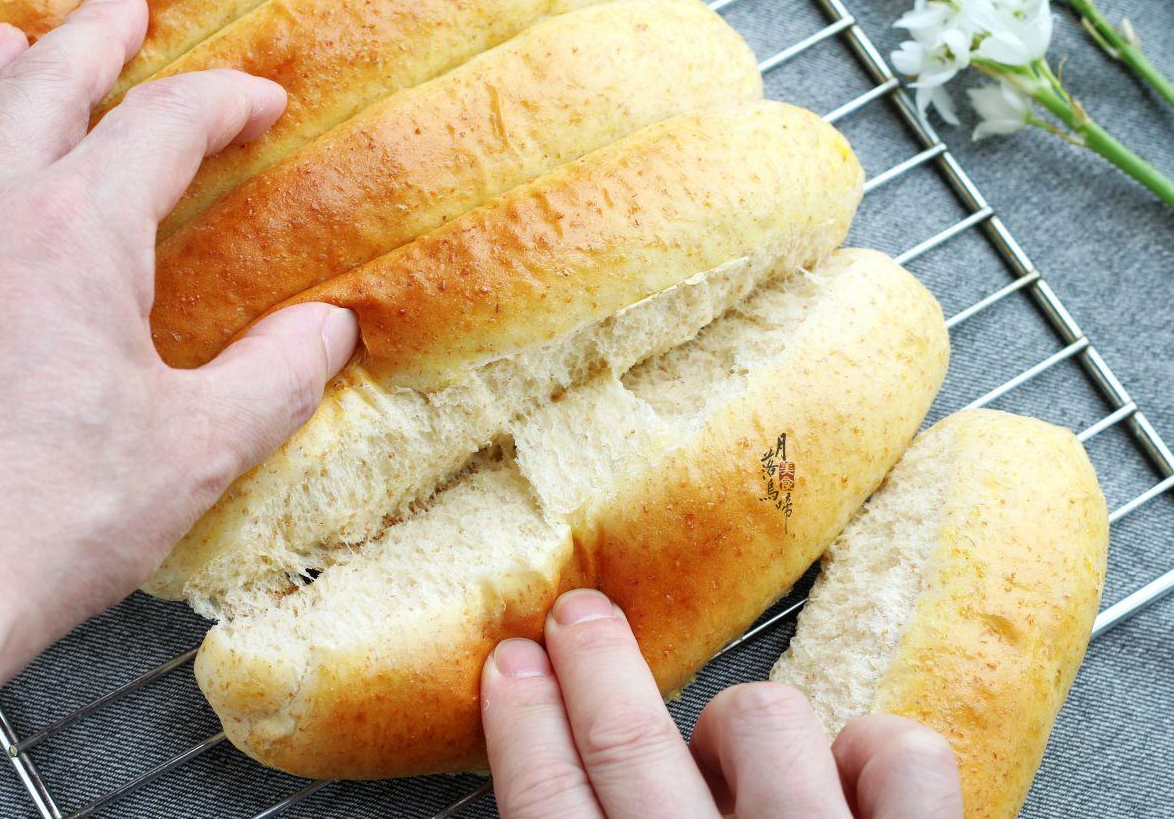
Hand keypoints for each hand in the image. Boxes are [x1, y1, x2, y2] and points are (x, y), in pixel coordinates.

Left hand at [0, 0, 355, 765]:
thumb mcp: (202, 447)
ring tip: (11, 43)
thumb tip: (333, 327)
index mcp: (75, 235)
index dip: (223, 102)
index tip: (260, 105)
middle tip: (129, 12)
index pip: (164, 125)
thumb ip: (279, 374)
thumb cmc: (54, 518)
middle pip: (45, 82)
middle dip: (99, 41)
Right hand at [481, 589, 963, 817]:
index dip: (521, 726)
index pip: (550, 806)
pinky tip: (855, 771)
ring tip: (742, 757)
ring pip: (766, 721)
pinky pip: (905, 754)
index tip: (509, 666)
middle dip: (594, 666)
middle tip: (578, 615)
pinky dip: (878, 749)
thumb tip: (565, 785)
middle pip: (630, 748)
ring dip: (744, 728)